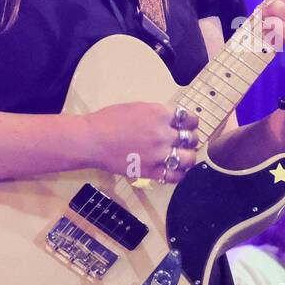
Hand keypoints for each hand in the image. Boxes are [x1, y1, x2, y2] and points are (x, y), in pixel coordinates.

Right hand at [83, 102, 199, 180]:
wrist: (92, 140)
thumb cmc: (109, 121)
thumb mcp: (137, 108)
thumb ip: (157, 114)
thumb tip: (170, 121)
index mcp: (160, 114)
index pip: (189, 119)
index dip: (191, 123)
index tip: (188, 126)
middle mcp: (163, 134)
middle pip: (192, 138)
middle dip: (190, 140)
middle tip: (185, 142)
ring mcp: (159, 154)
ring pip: (189, 159)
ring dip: (188, 157)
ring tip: (183, 156)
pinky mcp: (151, 171)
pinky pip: (175, 176)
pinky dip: (179, 174)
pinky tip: (175, 170)